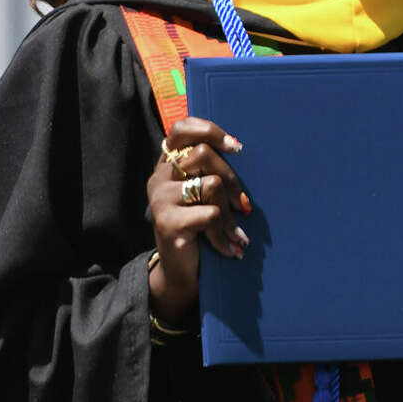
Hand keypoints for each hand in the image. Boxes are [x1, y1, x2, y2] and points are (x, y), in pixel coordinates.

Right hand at [146, 118, 250, 325]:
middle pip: (203, 154)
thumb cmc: (197, 229)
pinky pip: (211, 214)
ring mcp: (160, 200)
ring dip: (231, 211)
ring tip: (236, 231)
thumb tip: (238, 148)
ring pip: (211, 184)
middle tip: (244, 204)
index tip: (236, 147)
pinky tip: (230, 247)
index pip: (181, 129)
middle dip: (232, 179)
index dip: (209, 131)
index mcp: (167, 166)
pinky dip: (226, 232)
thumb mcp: (201, 195)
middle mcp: (159, 179)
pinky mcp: (168, 223)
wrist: (179, 272)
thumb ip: (209, 171)